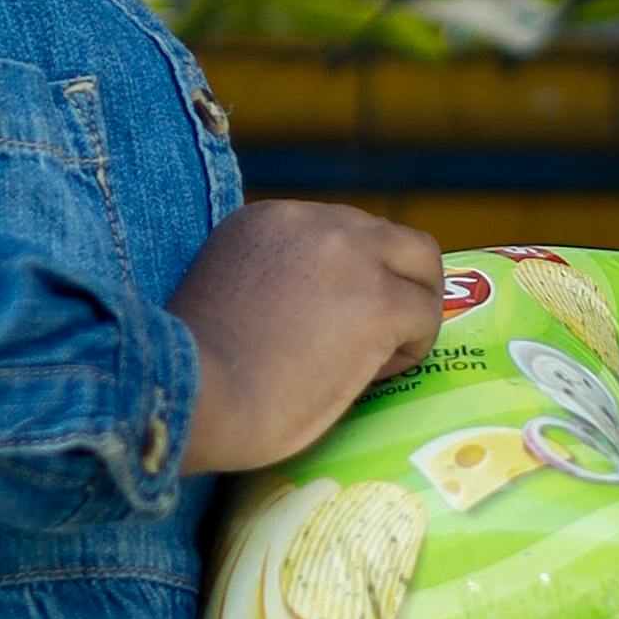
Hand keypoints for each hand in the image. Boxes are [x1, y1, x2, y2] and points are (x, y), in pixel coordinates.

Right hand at [172, 202, 445, 471]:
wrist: (193, 397)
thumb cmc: (197, 374)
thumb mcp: (228, 296)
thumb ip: (271, 282)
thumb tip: (319, 312)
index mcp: (266, 221)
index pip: (338, 230)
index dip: (349, 278)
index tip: (333, 321)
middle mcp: (310, 222)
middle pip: (387, 235)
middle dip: (394, 281)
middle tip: (383, 332)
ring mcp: (349, 256)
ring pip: (420, 262)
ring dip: (413, 306)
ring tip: (385, 354)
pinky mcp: (378, 302)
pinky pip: (425, 315)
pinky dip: (412, 347)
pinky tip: (377, 374)